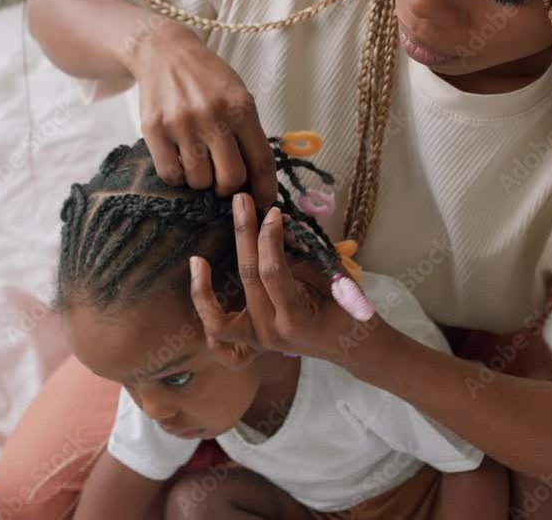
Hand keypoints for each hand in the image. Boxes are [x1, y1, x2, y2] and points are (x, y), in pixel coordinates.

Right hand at [128, 24, 277, 206]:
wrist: (165, 52)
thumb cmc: (208, 79)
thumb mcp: (239, 95)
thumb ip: (250, 133)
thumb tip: (260, 181)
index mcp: (241, 108)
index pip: (261, 162)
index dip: (265, 189)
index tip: (263, 202)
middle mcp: (214, 116)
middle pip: (231, 179)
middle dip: (229, 188)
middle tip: (223, 181)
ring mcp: (182, 124)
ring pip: (199, 181)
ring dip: (201, 180)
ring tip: (199, 162)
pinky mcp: (154, 130)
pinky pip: (171, 174)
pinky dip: (178, 176)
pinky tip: (180, 160)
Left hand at [189, 193, 360, 359]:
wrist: (353, 348)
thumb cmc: (349, 311)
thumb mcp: (334, 280)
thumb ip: (303, 257)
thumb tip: (277, 225)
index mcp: (296, 318)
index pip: (273, 272)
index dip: (270, 237)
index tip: (273, 211)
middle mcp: (272, 333)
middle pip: (247, 279)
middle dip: (245, 235)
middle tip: (241, 202)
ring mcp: (258, 342)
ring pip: (218, 321)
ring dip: (203, 290)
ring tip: (198, 261)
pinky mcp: (251, 344)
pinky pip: (220, 341)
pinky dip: (209, 321)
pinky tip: (203, 294)